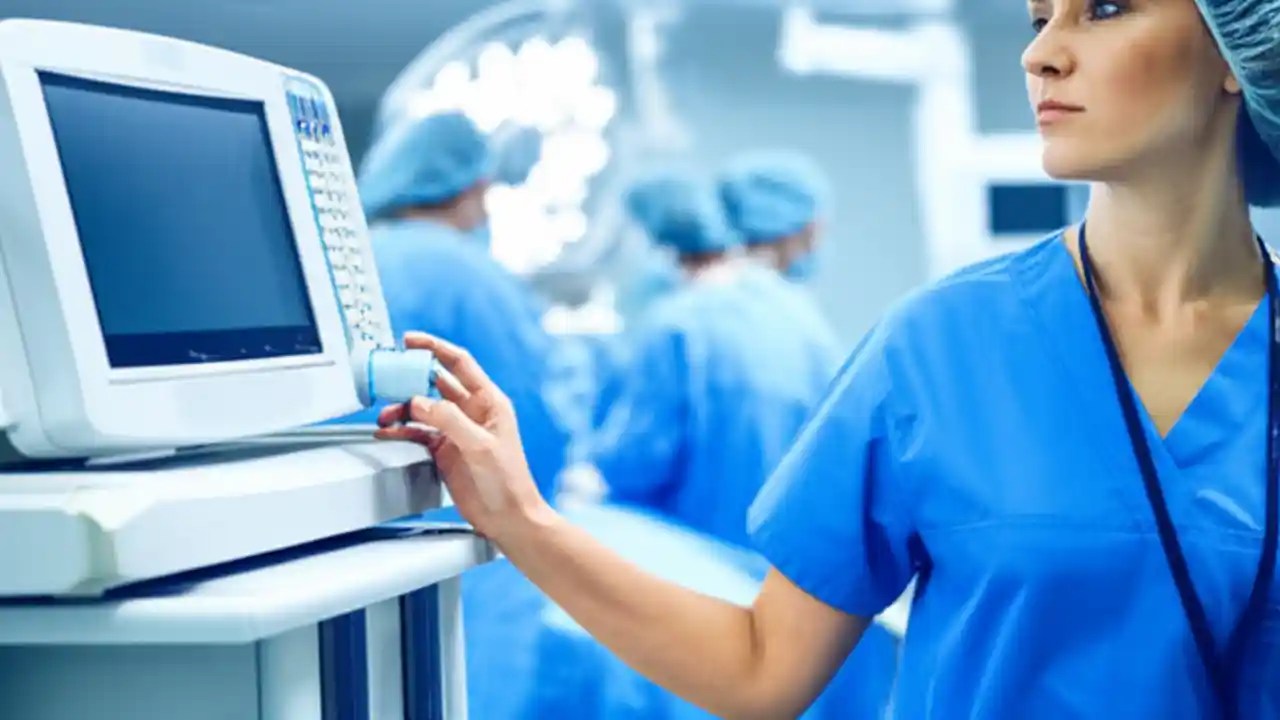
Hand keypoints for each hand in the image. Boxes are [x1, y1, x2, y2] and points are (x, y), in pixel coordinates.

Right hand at [374, 332, 551, 542]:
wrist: (508, 518)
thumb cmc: (508, 482)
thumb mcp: (480, 446)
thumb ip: (449, 420)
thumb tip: (419, 401)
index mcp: (489, 402)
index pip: (459, 363)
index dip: (435, 348)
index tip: (410, 341)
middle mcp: (472, 412)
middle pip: (436, 383)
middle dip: (411, 377)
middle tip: (387, 376)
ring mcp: (457, 431)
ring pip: (423, 408)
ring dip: (403, 408)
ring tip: (385, 415)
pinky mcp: (445, 450)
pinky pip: (419, 432)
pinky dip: (402, 430)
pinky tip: (388, 432)